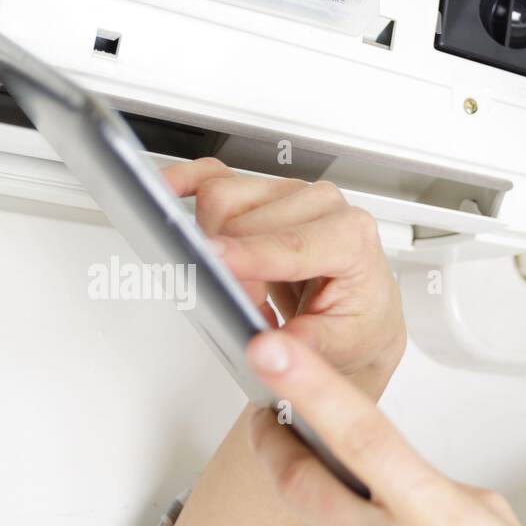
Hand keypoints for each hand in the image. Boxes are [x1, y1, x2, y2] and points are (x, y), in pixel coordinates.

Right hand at [160, 157, 405, 391]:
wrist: (360, 317)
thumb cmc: (357, 326)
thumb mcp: (342, 349)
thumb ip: (307, 348)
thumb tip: (268, 348)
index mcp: (352, 236)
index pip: (291, 242)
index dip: (249, 254)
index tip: (214, 264)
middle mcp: (322, 205)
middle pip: (244, 215)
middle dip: (232, 267)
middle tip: (250, 304)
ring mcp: (289, 194)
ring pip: (220, 197)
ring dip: (215, 246)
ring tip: (246, 283)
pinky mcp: (261, 194)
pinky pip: (211, 176)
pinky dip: (184, 184)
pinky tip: (166, 195)